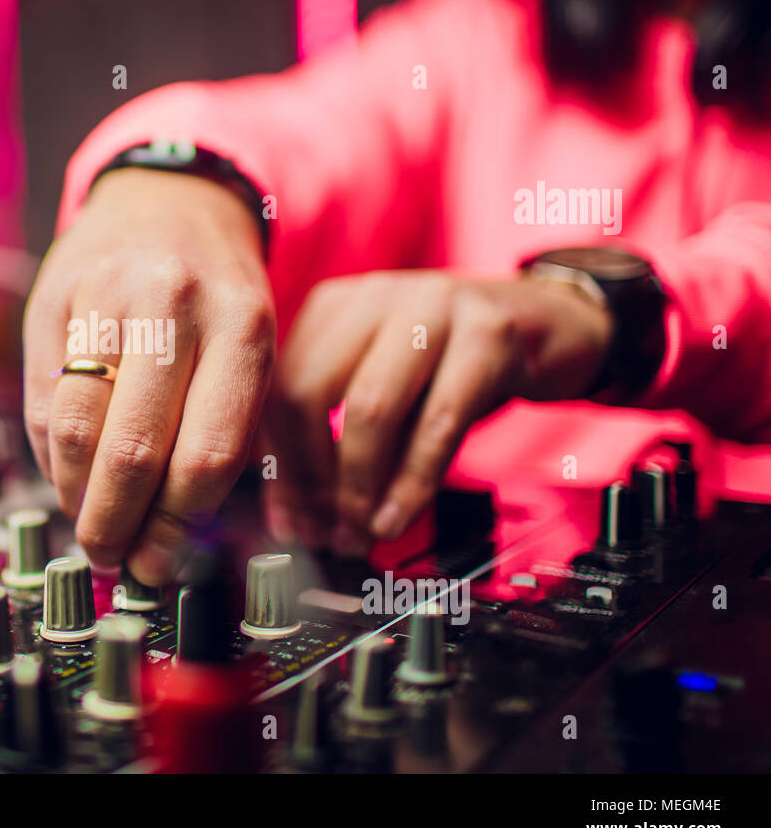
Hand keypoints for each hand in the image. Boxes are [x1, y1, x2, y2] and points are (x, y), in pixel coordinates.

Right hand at [23, 168, 275, 584]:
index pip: (208, 455)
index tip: (160, 562)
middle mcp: (175, 307)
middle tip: (112, 558)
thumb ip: (220, 431)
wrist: (169, 200)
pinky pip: (41, 402)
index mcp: (244, 328)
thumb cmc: (216, 295)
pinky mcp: (54, 298)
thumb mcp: (249, 350)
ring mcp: (107, 297)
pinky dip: (49, 456)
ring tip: (86, 525)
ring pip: (76, 431)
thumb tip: (166, 538)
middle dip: (117, 525)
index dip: (177, 526)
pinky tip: (65, 476)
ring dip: (74, 498)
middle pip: (134, 451)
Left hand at [261, 270, 611, 554]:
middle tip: (322, 530)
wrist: (550, 321)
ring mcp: (432, 307)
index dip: (277, 464)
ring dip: (358, 487)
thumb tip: (296, 514)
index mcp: (333, 304)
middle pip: (307, 393)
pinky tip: (398, 517)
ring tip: (360, 532)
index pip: (279, 387)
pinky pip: (438, 423)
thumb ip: (337, 434)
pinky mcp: (488, 335)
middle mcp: (374, 296)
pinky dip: (412, 483)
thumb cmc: (455, 361)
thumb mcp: (386, 383)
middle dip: (309, 478)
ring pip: (368, 409)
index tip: (287, 519)